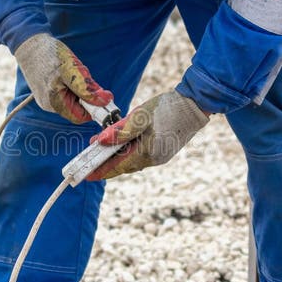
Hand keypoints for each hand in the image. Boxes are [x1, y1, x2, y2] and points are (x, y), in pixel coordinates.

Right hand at [14, 33, 113, 123]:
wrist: (29, 43)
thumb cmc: (49, 54)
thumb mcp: (72, 70)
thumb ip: (87, 89)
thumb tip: (105, 101)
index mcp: (55, 102)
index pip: (81, 117)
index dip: (94, 108)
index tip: (103, 94)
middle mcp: (49, 105)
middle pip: (77, 109)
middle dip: (85, 95)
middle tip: (83, 76)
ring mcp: (46, 100)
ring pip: (71, 100)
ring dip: (78, 89)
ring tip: (70, 72)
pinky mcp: (45, 93)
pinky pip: (64, 94)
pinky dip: (70, 86)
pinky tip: (64, 73)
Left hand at [87, 90, 208, 179]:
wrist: (194, 105)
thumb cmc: (166, 108)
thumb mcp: (139, 116)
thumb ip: (120, 131)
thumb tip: (100, 142)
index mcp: (146, 153)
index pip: (118, 166)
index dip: (101, 171)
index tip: (87, 175)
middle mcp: (153, 159)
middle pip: (124, 165)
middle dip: (107, 163)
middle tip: (90, 159)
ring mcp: (160, 156)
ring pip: (133, 160)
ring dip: (118, 157)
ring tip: (103, 149)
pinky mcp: (164, 151)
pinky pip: (142, 155)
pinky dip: (129, 152)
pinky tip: (123, 145)